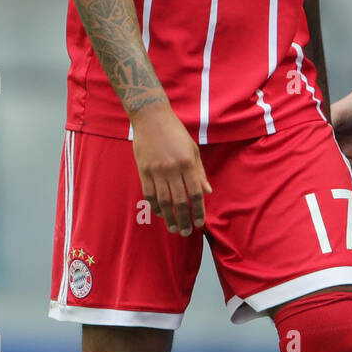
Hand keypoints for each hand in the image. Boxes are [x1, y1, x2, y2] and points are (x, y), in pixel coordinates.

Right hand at [130, 103, 211, 235]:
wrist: (151, 118)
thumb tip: (208, 192)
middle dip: (184, 219)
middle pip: (179, 201)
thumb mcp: (193, 149)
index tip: (199, 223)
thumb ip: (200, 172)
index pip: (195, 193)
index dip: (198, 210)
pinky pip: (148, 194)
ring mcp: (156, 171)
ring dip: (169, 217)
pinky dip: (154, 206)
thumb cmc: (176, 133)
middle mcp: (172, 169)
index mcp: (187, 163)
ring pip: (163, 201)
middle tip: (186, 232)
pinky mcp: (143, 170)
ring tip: (173, 228)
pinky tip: (160, 214)